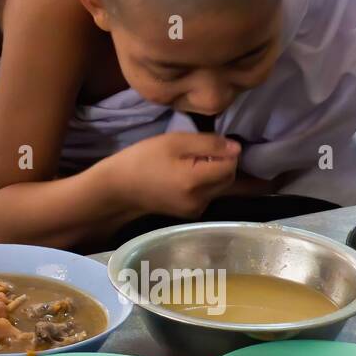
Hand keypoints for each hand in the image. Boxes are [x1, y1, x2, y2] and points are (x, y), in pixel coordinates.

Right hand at [111, 132, 240, 218]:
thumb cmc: (142, 159)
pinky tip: (187, 176)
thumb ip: (208, 143)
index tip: (209, 143)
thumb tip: (237, 148)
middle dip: (222, 163)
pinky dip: (206, 183)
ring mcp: (196, 210)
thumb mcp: (174, 142)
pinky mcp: (191, 213)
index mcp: (195, 181)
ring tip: (191, 163)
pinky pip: (210, 195)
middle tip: (200, 151)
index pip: (231, 165)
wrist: (118, 187)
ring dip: (215, 173)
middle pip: (229, 178)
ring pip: (221, 188)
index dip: (226, 151)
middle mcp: (201, 200)